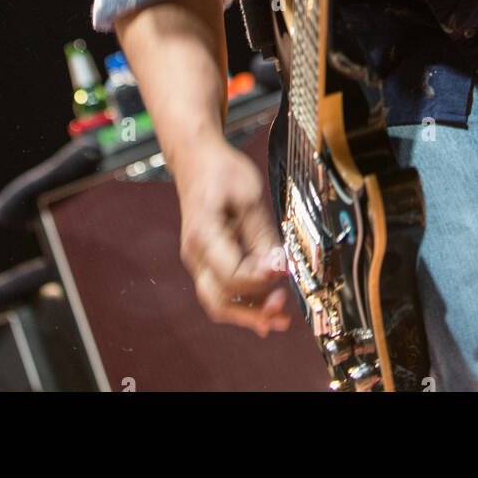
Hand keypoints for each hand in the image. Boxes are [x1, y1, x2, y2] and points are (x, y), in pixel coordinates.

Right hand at [175, 138, 290, 335]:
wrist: (196, 159)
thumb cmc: (221, 172)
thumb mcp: (249, 197)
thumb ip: (262, 236)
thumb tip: (277, 269)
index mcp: (203, 235)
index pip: (232, 275)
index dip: (260, 280)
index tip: (283, 272)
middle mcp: (195, 254)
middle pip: (220, 300)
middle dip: (252, 311)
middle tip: (282, 311)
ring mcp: (197, 260)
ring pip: (219, 302)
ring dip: (248, 313)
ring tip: (278, 317)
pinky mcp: (206, 260)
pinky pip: (221, 290)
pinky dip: (242, 302)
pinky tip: (263, 309)